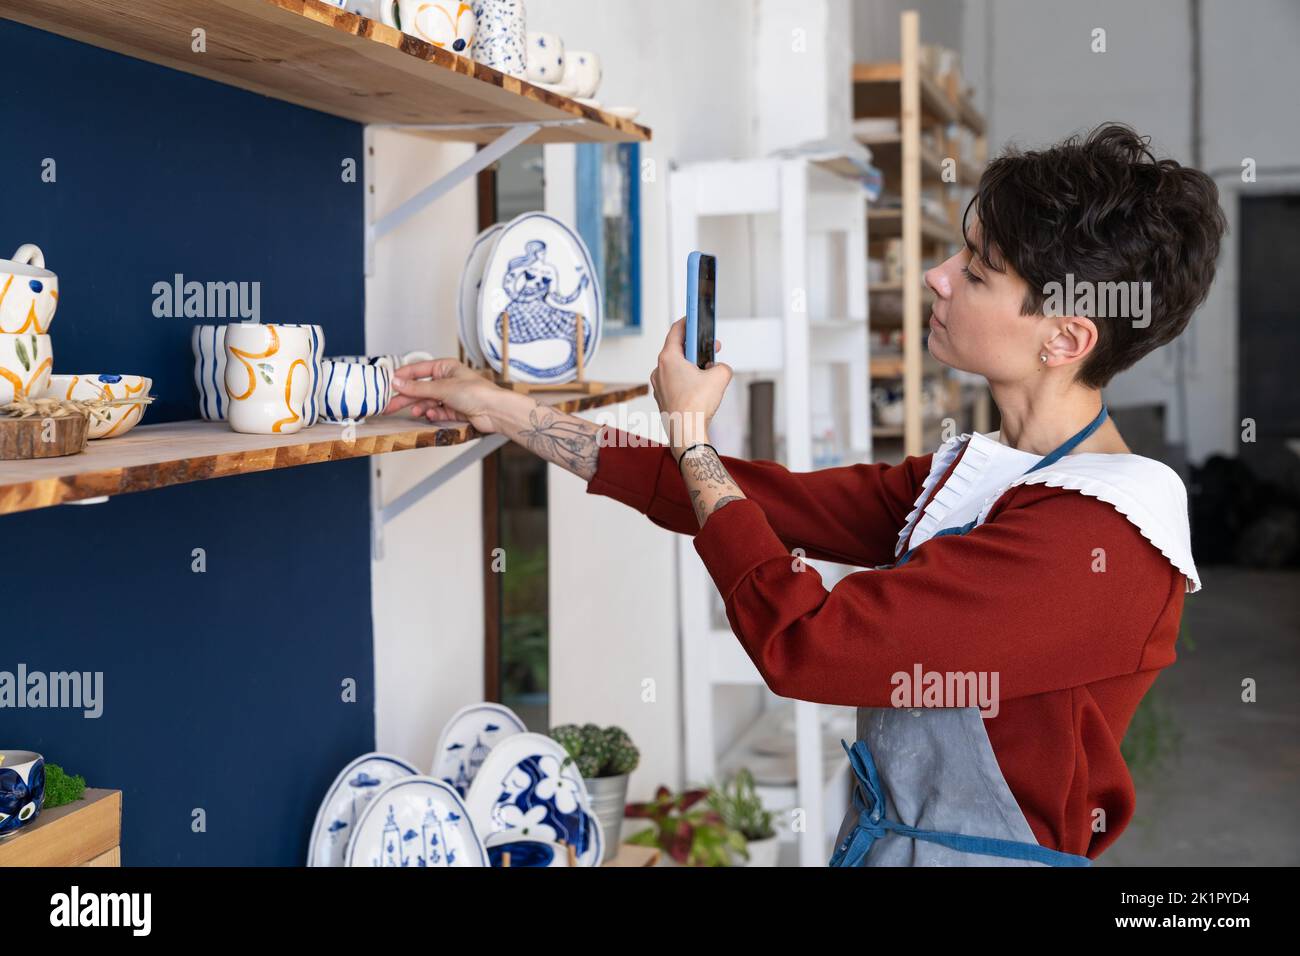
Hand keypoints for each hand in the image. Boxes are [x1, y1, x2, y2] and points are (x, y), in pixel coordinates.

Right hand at [385, 358, 506, 433]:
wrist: (495, 412)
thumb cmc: (477, 393)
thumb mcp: (442, 387)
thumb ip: (418, 387)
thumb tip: (397, 382)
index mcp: (446, 367)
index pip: (418, 370)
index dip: (403, 377)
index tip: (389, 384)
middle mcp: (447, 380)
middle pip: (421, 388)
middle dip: (406, 397)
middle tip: (390, 405)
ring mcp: (451, 396)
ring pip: (428, 401)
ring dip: (421, 407)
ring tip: (415, 412)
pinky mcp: (454, 411)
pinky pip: (437, 412)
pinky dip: (433, 414)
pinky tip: (431, 415)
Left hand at [651, 317, 728, 457]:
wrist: (687, 433)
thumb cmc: (697, 405)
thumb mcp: (720, 376)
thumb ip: (722, 366)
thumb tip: (719, 369)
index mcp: (668, 358)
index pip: (676, 331)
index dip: (688, 322)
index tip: (696, 318)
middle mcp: (659, 370)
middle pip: (677, 350)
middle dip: (696, 348)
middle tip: (711, 349)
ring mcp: (659, 386)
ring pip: (676, 368)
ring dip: (692, 366)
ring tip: (708, 373)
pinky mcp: (663, 399)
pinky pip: (675, 383)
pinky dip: (687, 381)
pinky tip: (700, 390)